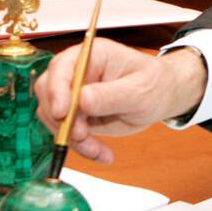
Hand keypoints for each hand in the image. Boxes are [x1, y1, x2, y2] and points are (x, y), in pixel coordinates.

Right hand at [33, 38, 207, 164]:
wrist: (162, 97)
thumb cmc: (155, 84)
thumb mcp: (140, 89)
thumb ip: (112, 95)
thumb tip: (82, 99)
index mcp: (92, 55)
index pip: (62, 67)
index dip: (56, 90)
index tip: (62, 113)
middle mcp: (78, 72)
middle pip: (49, 93)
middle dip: (61, 119)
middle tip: (82, 136)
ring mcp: (75, 94)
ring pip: (55, 118)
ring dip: (73, 139)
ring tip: (98, 150)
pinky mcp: (78, 115)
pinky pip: (68, 133)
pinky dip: (82, 147)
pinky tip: (103, 154)